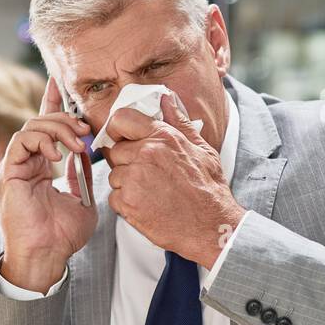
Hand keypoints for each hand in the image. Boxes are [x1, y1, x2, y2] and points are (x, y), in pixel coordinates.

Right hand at [0, 76, 96, 291]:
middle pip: (40, 121)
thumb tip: (86, 153)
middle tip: (86, 130)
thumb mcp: (83, 199)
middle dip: (65, 118)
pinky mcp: (8, 172)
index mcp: (38, 168)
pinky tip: (57, 154)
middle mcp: (24, 164)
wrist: (47, 255)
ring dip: (58, 129)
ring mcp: (15, 166)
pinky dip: (42, 140)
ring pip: (32, 126)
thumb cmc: (62, 236)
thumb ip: (81, 175)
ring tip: (77, 145)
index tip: (60, 83)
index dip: (52, 103)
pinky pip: (21, 140)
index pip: (44, 128)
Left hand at [103, 91, 245, 268]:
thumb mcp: (201, 149)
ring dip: (127, 184)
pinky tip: (147, 206)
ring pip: (115, 176)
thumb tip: (166, 99)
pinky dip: (126, 203)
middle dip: (127, 162)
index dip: (117, 128)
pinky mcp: (128, 202)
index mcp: (162, 137)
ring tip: (152, 192)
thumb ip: (179, 122)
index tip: (120, 137)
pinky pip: (114, 198)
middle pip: (116, 151)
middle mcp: (145, 154)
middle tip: (148, 175)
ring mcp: (134, 178)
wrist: (210, 225)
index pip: (122, 119)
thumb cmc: (208, 188)